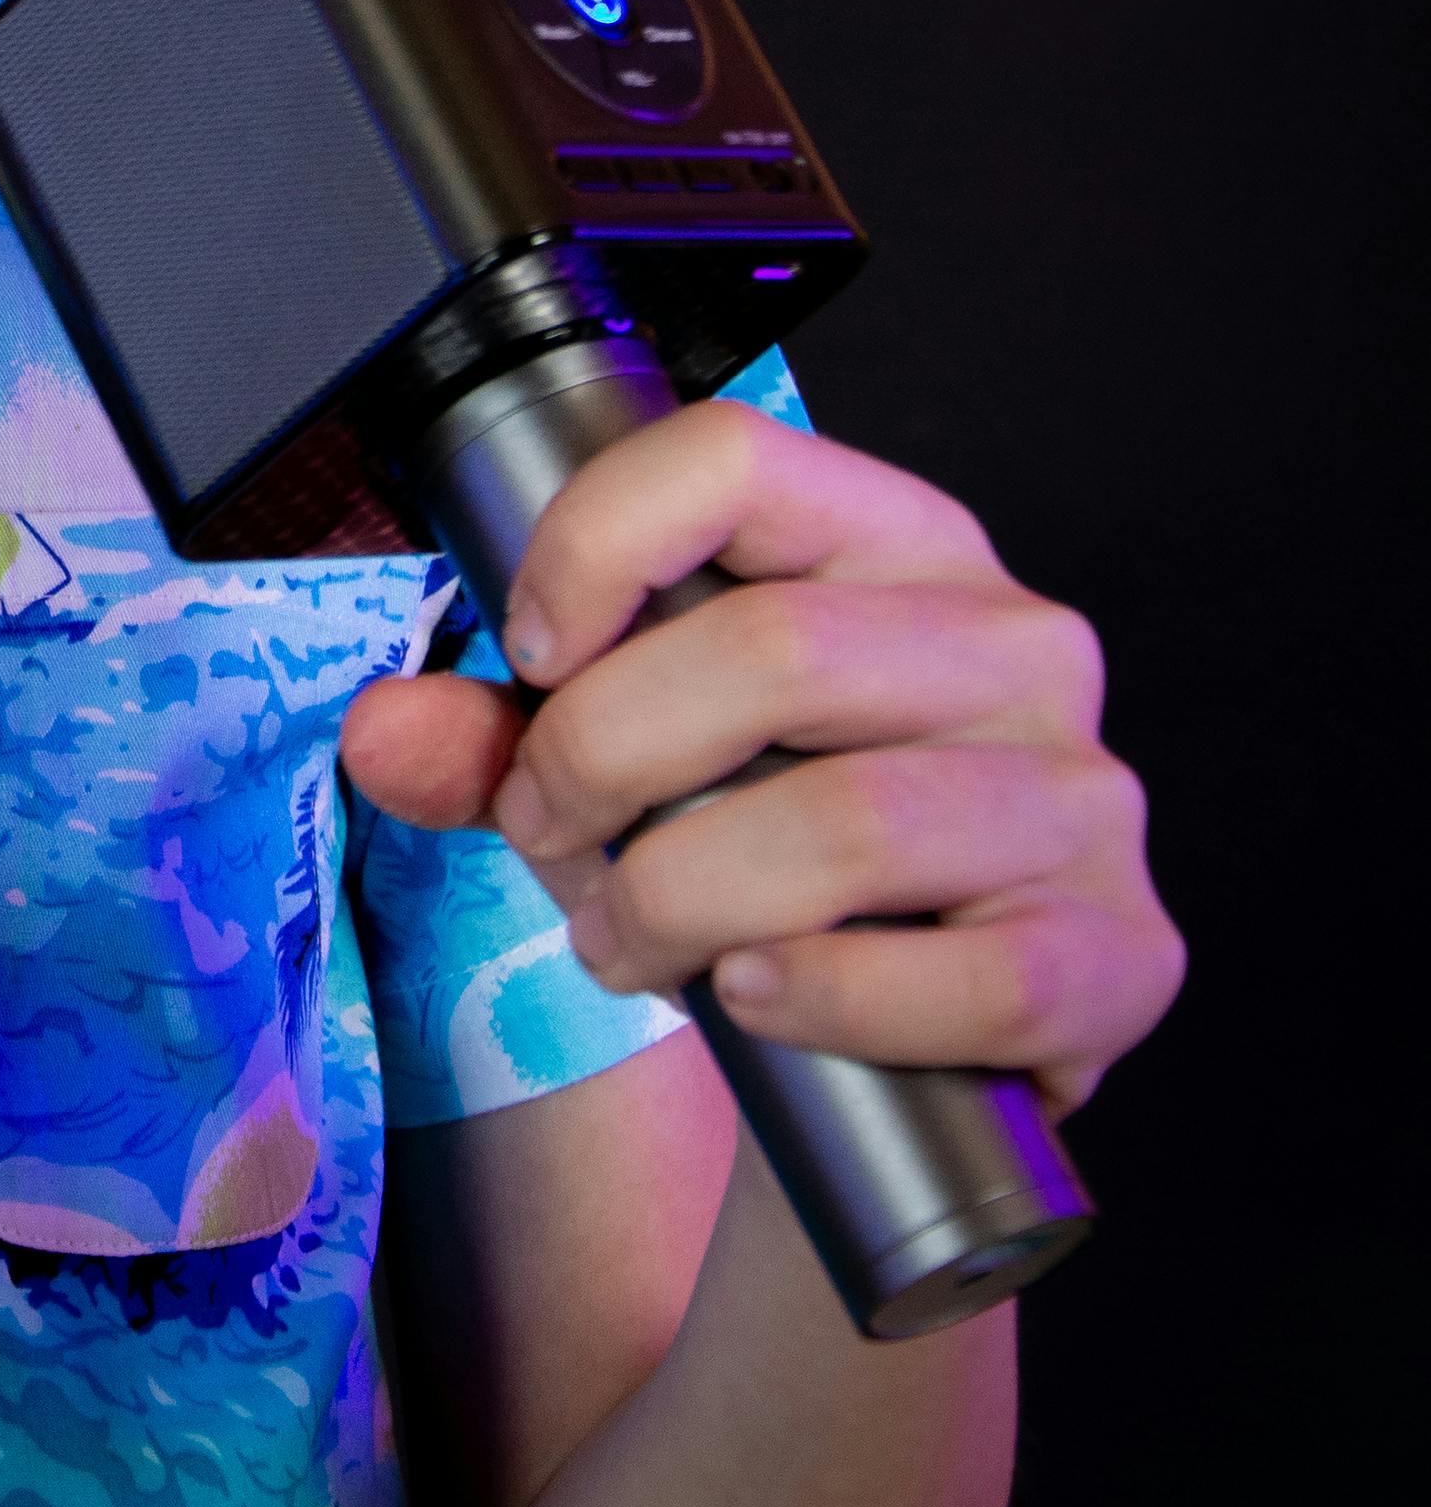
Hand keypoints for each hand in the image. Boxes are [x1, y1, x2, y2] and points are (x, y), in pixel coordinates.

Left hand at [334, 402, 1181, 1115]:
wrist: (902, 1047)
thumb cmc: (768, 861)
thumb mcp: (622, 774)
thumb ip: (496, 741)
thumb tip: (386, 730)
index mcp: (897, 543)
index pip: (735, 459)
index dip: (595, 546)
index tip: (529, 654)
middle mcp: (1013, 641)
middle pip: (772, 650)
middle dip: (605, 763)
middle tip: (552, 842)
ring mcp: (1080, 796)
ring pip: (853, 823)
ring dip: (686, 901)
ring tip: (628, 941)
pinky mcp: (1121, 950)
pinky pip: (975, 975)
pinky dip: (830, 997)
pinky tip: (761, 999)